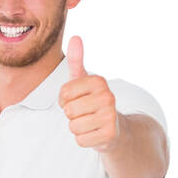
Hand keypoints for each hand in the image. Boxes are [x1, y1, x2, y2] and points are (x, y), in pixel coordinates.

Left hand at [58, 36, 119, 151]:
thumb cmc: (93, 101)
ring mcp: (110, 116)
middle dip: (71, 115)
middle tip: (84, 113)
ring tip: (89, 123)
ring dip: (77, 128)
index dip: (64, 100)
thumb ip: (77, 61)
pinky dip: (84, 139)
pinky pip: (80, 140)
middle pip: (68, 111)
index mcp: (99, 81)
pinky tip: (94, 133)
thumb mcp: (84, 81)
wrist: (114, 127)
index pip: (64, 94)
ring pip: (73, 127)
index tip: (77, 99)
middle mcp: (108, 96)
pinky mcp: (109, 135)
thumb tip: (75, 37)